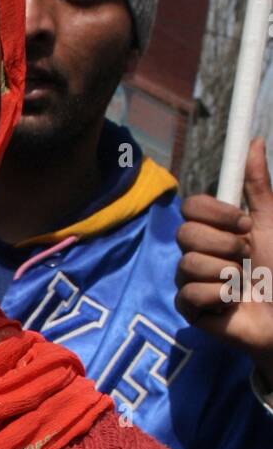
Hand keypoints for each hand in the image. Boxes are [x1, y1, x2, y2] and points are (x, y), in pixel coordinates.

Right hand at [176, 137, 272, 384]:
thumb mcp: (271, 223)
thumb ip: (258, 185)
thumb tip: (255, 141)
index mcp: (216, 229)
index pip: (191, 206)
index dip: (216, 214)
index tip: (245, 224)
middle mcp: (200, 251)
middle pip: (184, 234)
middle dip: (223, 246)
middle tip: (247, 258)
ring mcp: (191, 280)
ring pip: (188, 264)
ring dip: (225, 275)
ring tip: (243, 285)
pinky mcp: (189, 308)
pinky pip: (188, 294)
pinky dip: (218, 298)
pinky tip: (231, 305)